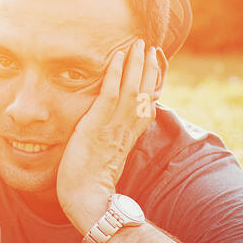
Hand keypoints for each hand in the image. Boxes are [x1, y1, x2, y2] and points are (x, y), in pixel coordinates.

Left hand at [55, 39, 162, 231]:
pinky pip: (110, 93)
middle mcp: (128, 127)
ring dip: (136, 63)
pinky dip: (115, 73)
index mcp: (131, 134)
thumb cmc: (91, 181)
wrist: (87, 198)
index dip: (154, 81)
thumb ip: (111, 139)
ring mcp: (114, 126)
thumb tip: (110, 130)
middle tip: (150, 46)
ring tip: (138, 43)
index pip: (148, 102)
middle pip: (146, 91)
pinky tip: (117, 56)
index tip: (156, 63)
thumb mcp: (106, 155)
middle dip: (149, 67)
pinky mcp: (98, 125)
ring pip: (132, 87)